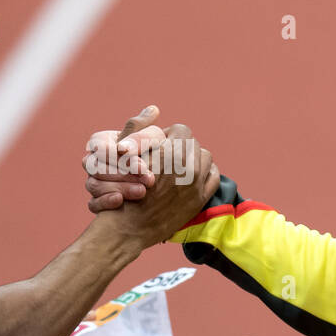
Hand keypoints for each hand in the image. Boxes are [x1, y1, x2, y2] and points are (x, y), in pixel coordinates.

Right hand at [82, 105, 171, 213]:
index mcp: (101, 142)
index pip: (99, 147)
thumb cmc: (153, 154)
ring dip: (119, 187)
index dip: (117, 156)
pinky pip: (93, 204)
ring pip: (95, 185)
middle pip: (96, 167)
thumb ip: (148, 128)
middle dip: (123, 173)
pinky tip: (120, 200)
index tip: (141, 164)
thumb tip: (153, 111)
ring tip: (142, 191)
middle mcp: (92, 162)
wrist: (159, 185)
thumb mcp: (152, 139)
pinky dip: (104, 202)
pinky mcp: (97, 201)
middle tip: (148, 178)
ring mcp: (93, 182)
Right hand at [98, 124, 218, 248]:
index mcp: (170, 152)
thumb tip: (154, 109)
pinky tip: (193, 176)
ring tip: (180, 166)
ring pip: (205, 158)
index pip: (181, 130)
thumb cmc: (122, 189)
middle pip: (194, 144)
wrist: (127, 227)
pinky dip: (205, 173)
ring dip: (194, 159)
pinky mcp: (199, 200)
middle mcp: (187, 167)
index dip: (170, 135)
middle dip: (182, 147)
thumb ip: (141, 130)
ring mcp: (195, 184)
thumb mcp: (126, 155)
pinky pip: (213, 177)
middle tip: (168, 157)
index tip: (161, 144)